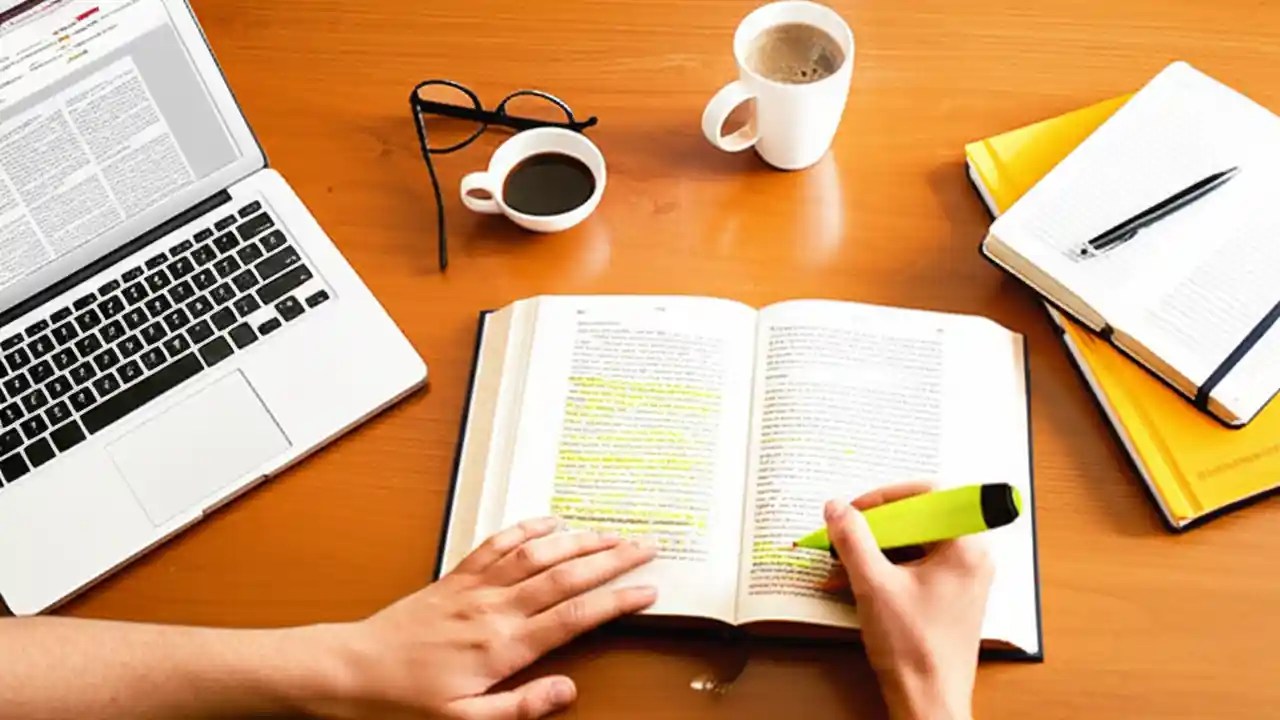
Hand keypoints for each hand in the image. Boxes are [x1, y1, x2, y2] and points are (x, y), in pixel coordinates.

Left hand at [308, 518, 657, 719]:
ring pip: (537, 553)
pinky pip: (497, 545)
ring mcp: (475, 588)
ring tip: (612, 531)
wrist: (349, 671)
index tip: (647, 589)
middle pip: (565, 574)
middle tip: (646, 546)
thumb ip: (519, 707)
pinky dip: (526, 529)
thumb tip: (565, 692)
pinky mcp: (456, 579)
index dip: (616, 600)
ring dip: (578, 539)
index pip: (574, 615)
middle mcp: (493, 609)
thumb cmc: (402, 701)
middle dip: (611, 558)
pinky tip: (549, 522)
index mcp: (501, 646)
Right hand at [824, 484, 993, 719]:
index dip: (886, 497)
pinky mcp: (949, 598)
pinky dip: (884, 571)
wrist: (929, 702)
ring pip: (913, 546)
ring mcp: (962, 579)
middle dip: (874, 528)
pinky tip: (852, 582)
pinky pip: (915, 568)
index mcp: (966, 547)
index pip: (928, 496)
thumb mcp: (873, 585)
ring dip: (874, 551)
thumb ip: (853, 540)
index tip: (856, 510)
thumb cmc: (914, 649)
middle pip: (918, 520)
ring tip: (840, 564)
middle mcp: (971, 558)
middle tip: (843, 535)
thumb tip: (837, 508)